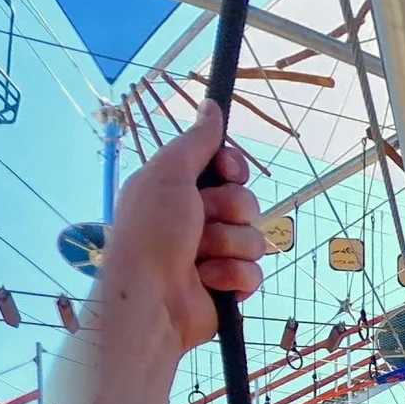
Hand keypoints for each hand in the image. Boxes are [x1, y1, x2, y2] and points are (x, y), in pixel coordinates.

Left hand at [101, 101, 265, 360]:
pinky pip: (254, 273)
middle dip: (229, 212)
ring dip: (229, 246)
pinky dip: (234, 277)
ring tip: (199, 259)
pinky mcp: (227, 287)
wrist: (150, 298)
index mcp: (182, 190)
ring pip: (255, 238)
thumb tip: (210, 105)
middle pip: (247, 202)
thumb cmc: (150, 233)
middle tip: (201, 222)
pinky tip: (210, 282)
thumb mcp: (169, 173)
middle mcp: (199, 220)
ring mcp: (215, 255)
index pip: (230, 170)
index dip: (233, 170)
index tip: (226, 173)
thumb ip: (196, 141)